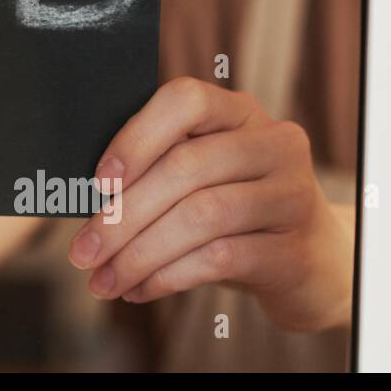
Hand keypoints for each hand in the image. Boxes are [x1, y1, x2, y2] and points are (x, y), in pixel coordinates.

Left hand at [67, 77, 353, 331]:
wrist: (309, 263)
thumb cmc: (233, 213)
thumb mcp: (199, 180)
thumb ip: (155, 171)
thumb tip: (83, 198)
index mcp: (239, 113)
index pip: (185, 101)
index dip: (136, 138)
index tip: (97, 182)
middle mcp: (273, 144)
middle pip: (186, 167)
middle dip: (123, 215)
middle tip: (82, 252)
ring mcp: (292, 196)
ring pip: (202, 215)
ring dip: (139, 253)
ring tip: (104, 279)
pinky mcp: (296, 249)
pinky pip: (221, 259)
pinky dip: (169, 276)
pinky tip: (139, 289)